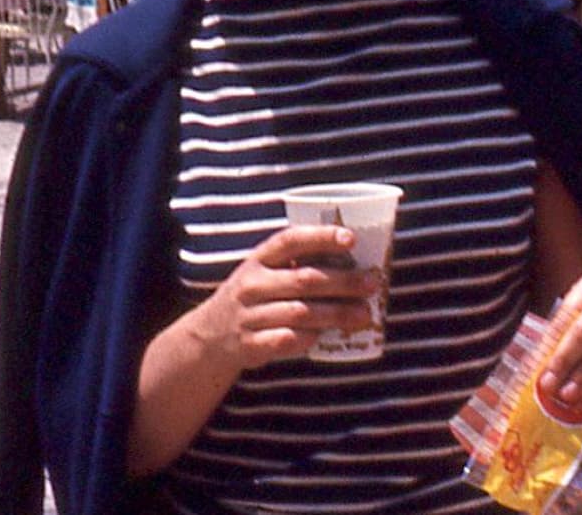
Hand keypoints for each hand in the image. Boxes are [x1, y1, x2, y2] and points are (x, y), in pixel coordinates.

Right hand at [185, 224, 380, 372]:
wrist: (209, 336)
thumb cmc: (256, 295)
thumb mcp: (267, 271)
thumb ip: (301, 263)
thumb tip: (361, 260)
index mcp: (260, 259)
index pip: (291, 240)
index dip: (322, 237)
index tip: (352, 239)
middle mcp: (252, 284)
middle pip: (304, 280)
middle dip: (344, 282)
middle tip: (373, 284)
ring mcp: (248, 316)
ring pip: (300, 313)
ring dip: (337, 314)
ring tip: (364, 314)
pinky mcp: (249, 345)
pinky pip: (286, 341)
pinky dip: (308, 338)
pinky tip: (325, 337)